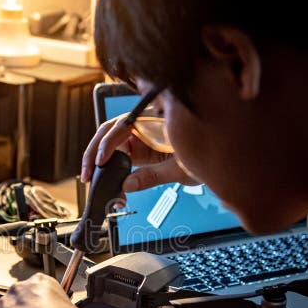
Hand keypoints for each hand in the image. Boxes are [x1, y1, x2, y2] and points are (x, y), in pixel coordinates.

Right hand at [80, 116, 199, 193]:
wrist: (221, 159)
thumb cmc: (207, 156)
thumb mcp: (180, 169)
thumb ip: (151, 176)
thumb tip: (127, 185)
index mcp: (155, 121)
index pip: (123, 126)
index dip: (108, 143)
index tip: (101, 161)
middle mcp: (144, 125)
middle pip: (109, 131)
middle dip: (94, 151)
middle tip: (87, 174)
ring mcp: (141, 136)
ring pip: (110, 142)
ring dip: (98, 159)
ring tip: (91, 179)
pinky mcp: (140, 149)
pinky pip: (120, 154)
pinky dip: (110, 167)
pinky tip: (106, 182)